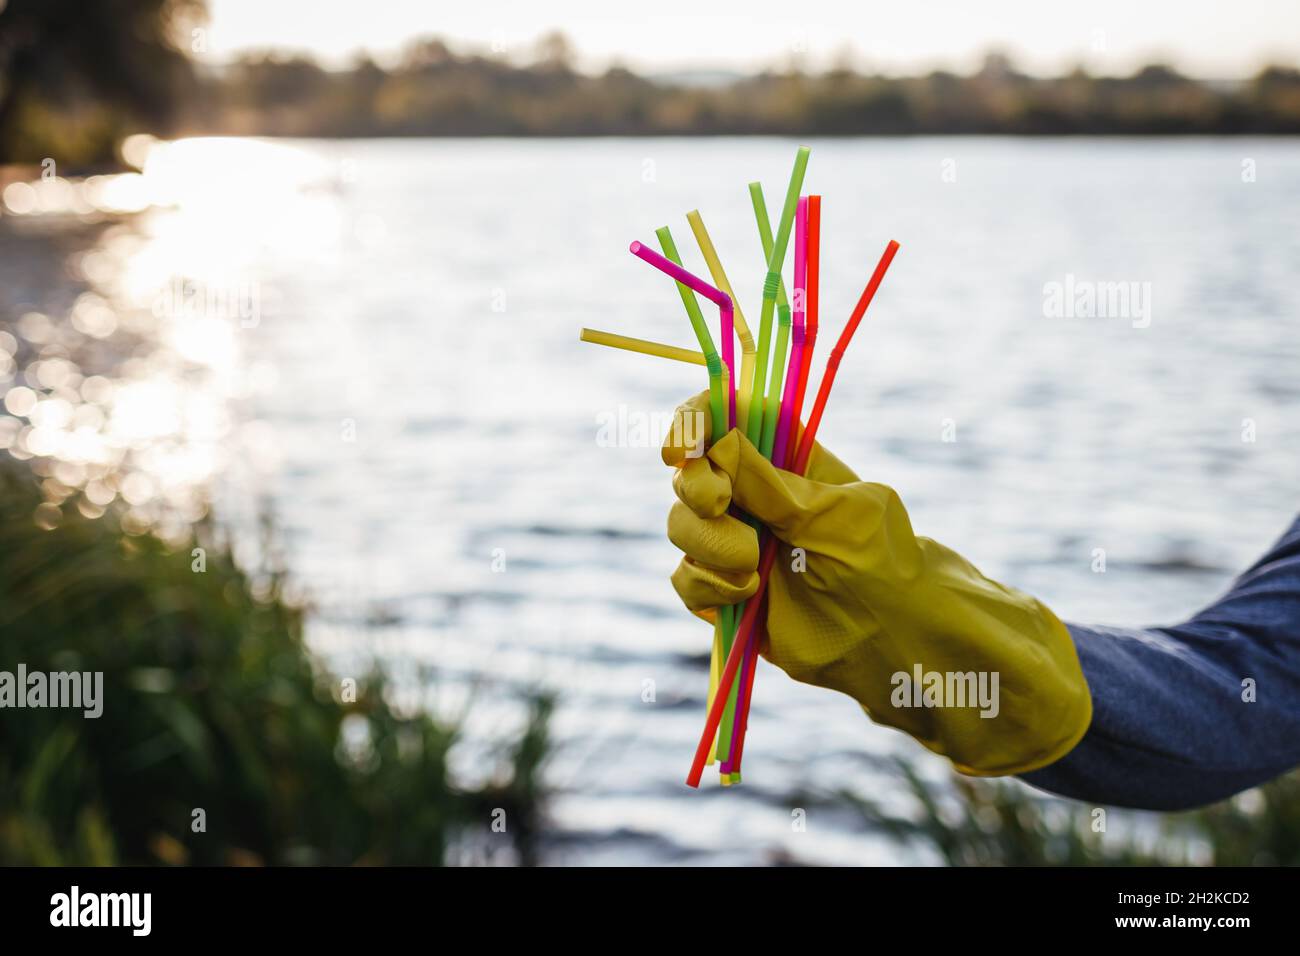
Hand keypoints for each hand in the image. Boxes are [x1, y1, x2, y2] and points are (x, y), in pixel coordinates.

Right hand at [660, 392, 1091, 775]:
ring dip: (710, 544)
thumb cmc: (879, 564)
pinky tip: (746, 596)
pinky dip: (707, 585)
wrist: (889, 639)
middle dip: (697, 489)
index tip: (680, 449)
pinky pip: (686, 577)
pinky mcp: (724, 588)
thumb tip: (719, 446)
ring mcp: (734, 540)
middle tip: (721, 506)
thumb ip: (772, 484)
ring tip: (754, 570)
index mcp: (784, 457)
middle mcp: (751, 494)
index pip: (725, 417)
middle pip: (690, 472)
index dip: (693, 423)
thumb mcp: (832, 514)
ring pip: (682, 526)